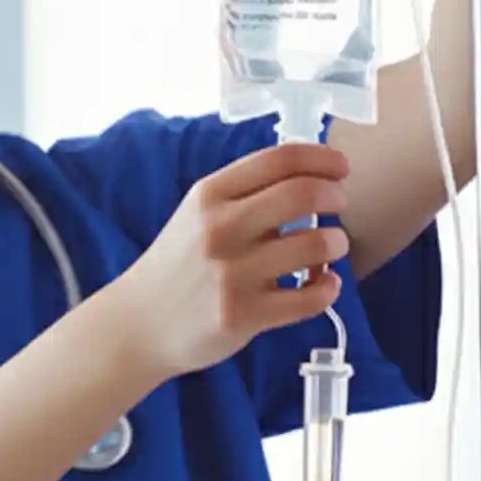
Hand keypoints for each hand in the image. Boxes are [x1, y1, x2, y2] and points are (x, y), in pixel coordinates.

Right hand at [117, 144, 350, 377]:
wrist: (141, 321)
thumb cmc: (180, 263)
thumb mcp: (198, 214)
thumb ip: (245, 194)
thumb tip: (310, 173)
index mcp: (209, 194)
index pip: (280, 159)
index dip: (323, 158)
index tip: (340, 168)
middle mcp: (219, 228)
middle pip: (304, 193)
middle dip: (335, 196)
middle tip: (338, 205)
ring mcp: (232, 274)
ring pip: (316, 245)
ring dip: (336, 243)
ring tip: (329, 249)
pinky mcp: (244, 315)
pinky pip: (312, 297)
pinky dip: (329, 288)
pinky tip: (322, 285)